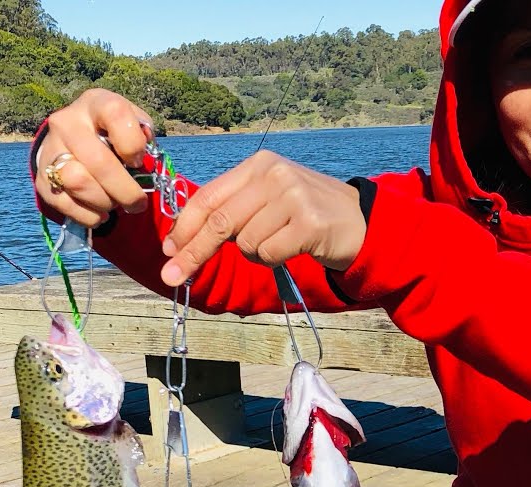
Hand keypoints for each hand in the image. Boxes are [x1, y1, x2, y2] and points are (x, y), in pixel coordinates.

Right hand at [34, 89, 152, 225]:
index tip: (139, 161)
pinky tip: (100, 213)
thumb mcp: (133, 125)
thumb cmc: (115, 134)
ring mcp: (50, 149)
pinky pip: (65, 204)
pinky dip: (88, 215)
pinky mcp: (41, 177)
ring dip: (104, 202)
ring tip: (115, 204)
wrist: (75, 140)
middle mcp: (67, 122)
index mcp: (96, 103)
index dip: (133, 143)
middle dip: (125, 190)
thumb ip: (144, 137)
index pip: (115, 113)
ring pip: (78, 183)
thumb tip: (145, 160)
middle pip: (98, 161)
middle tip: (138, 203)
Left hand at [159, 150, 365, 285]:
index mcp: (258, 165)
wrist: (361, 221)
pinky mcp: (309, 223)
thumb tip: (184, 240)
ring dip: (255, 254)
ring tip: (279, 244)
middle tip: (174, 277)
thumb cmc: (306, 214)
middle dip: (194, 252)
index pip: (209, 197)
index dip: (184, 227)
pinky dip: (274, 260)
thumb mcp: (269, 198)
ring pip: (246, 242)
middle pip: (219, 222)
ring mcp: (293, 197)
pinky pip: (269, 254)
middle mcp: (274, 175)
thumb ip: (234, 208)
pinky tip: (294, 249)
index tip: (169, 251)